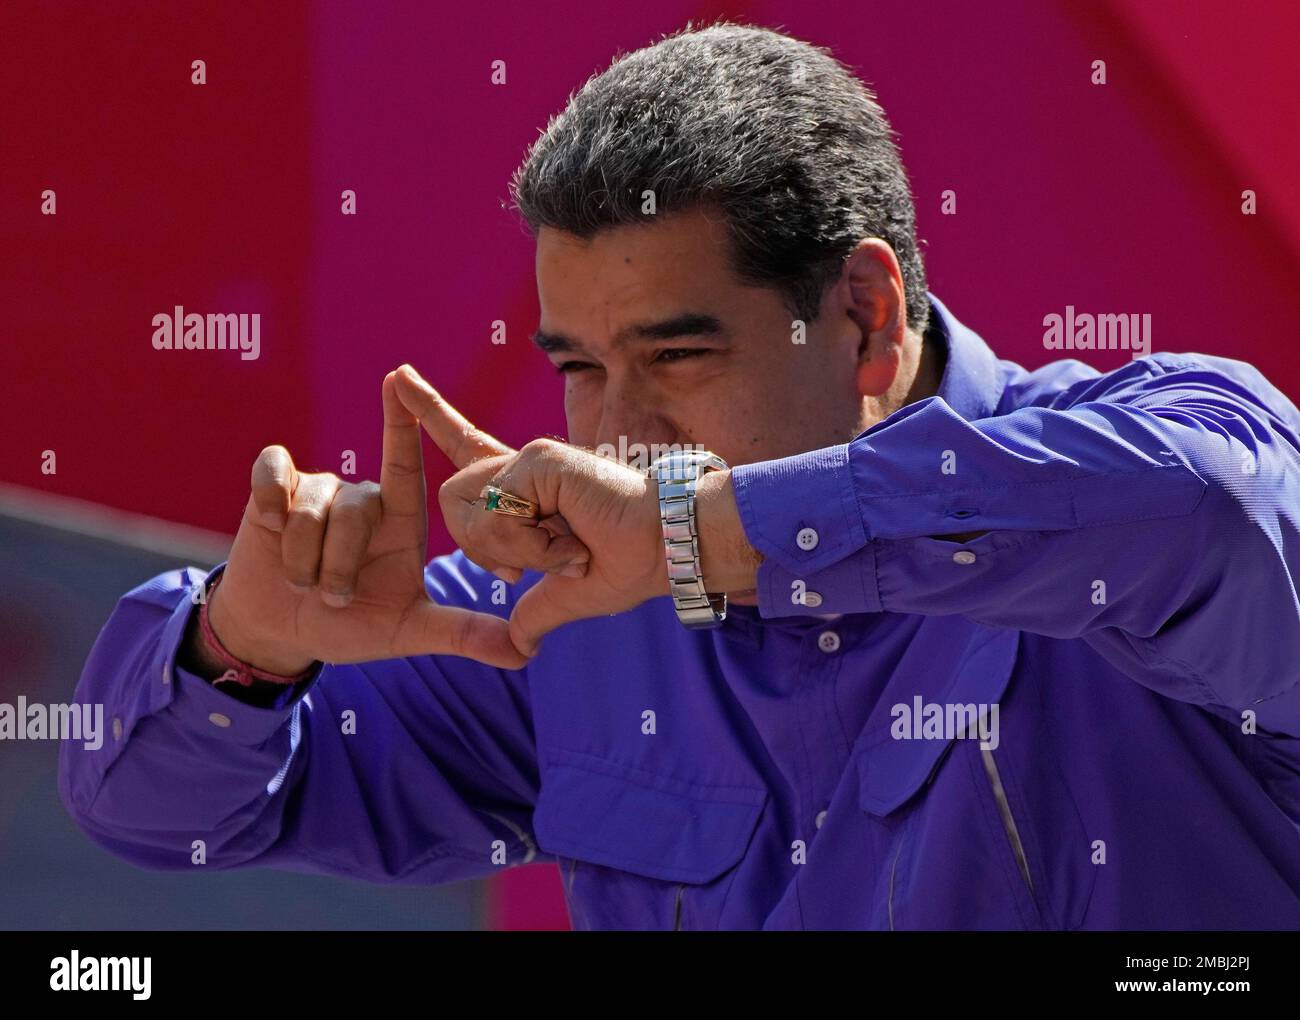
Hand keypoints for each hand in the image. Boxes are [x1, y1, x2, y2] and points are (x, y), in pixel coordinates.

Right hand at [194, 370, 528, 675]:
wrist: (282, 632)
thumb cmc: (349, 625)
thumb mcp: (408, 631)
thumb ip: (463, 633)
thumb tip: (525, 654)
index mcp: (398, 519)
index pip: (406, 463)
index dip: (403, 423)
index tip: (399, 379)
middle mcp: (361, 498)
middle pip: (354, 508)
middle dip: (338, 563)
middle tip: (333, 598)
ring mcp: (316, 489)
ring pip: (312, 505)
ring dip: (304, 557)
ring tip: (303, 583)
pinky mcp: (272, 488)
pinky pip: (273, 474)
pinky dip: (270, 502)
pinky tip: (269, 528)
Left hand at [393, 365, 669, 655]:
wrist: (672, 550)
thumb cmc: (637, 565)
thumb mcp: (571, 594)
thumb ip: (536, 611)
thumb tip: (518, 643)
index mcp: (530, 489)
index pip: (467, 448)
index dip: (431, 414)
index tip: (399, 377)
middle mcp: (526, 467)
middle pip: (451, 500)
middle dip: (480, 548)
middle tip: (525, 569)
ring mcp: (532, 459)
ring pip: (468, 510)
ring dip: (509, 549)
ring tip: (561, 551)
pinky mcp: (540, 459)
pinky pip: (498, 513)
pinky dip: (528, 545)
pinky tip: (569, 542)